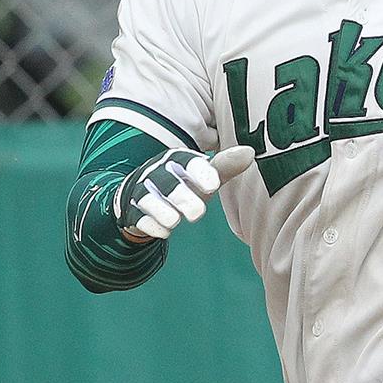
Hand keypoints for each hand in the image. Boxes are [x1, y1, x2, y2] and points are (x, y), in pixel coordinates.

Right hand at [114, 145, 254, 240]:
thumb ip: (225, 167)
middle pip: (170, 184)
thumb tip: (250, 152)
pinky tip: (163, 230)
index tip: (212, 186)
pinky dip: (153, 226)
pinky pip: (140, 219)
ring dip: (166, 213)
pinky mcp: (131, 211)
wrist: (141, 198)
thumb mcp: (204, 177)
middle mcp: (157, 172)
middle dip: (183, 199)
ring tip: (175, 220)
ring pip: (151, 201)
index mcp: (177, 160)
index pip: (188, 162)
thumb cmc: (183, 185)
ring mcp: (142, 191)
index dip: (199, 173)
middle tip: (197, 212)